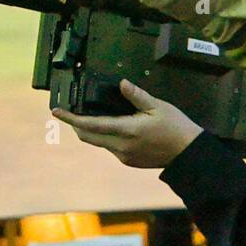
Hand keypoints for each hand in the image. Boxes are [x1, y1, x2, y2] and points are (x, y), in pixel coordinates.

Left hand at [52, 80, 202, 168]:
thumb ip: (137, 96)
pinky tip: (117, 129)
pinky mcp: (128, 161)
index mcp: (126, 130)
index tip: (57, 111)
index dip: (71, 118)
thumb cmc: (176, 127)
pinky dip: (107, 138)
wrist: (188, 153)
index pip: (91, 124)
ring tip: (95, 118)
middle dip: (77, 125)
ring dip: (93, 131)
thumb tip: (121, 84)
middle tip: (71, 112)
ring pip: (99, 142)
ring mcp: (123, 156)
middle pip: (88, 137)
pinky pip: (111, 148)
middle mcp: (120, 146)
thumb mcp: (158, 107)